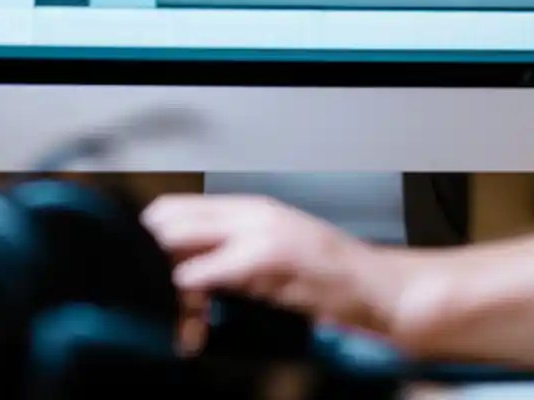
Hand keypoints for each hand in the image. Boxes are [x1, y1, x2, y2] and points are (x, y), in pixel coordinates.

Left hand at [141, 193, 410, 336]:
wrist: (380, 290)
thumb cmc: (333, 281)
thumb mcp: (276, 258)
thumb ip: (233, 256)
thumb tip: (186, 274)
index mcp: (252, 209)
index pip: (175, 207)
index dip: (153, 240)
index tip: (153, 276)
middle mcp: (251, 212)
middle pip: (166, 219)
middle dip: (153, 259)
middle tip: (163, 301)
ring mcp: (257, 231)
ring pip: (178, 240)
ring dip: (169, 286)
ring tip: (185, 324)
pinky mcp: (266, 258)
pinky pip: (204, 272)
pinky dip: (190, 298)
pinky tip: (197, 327)